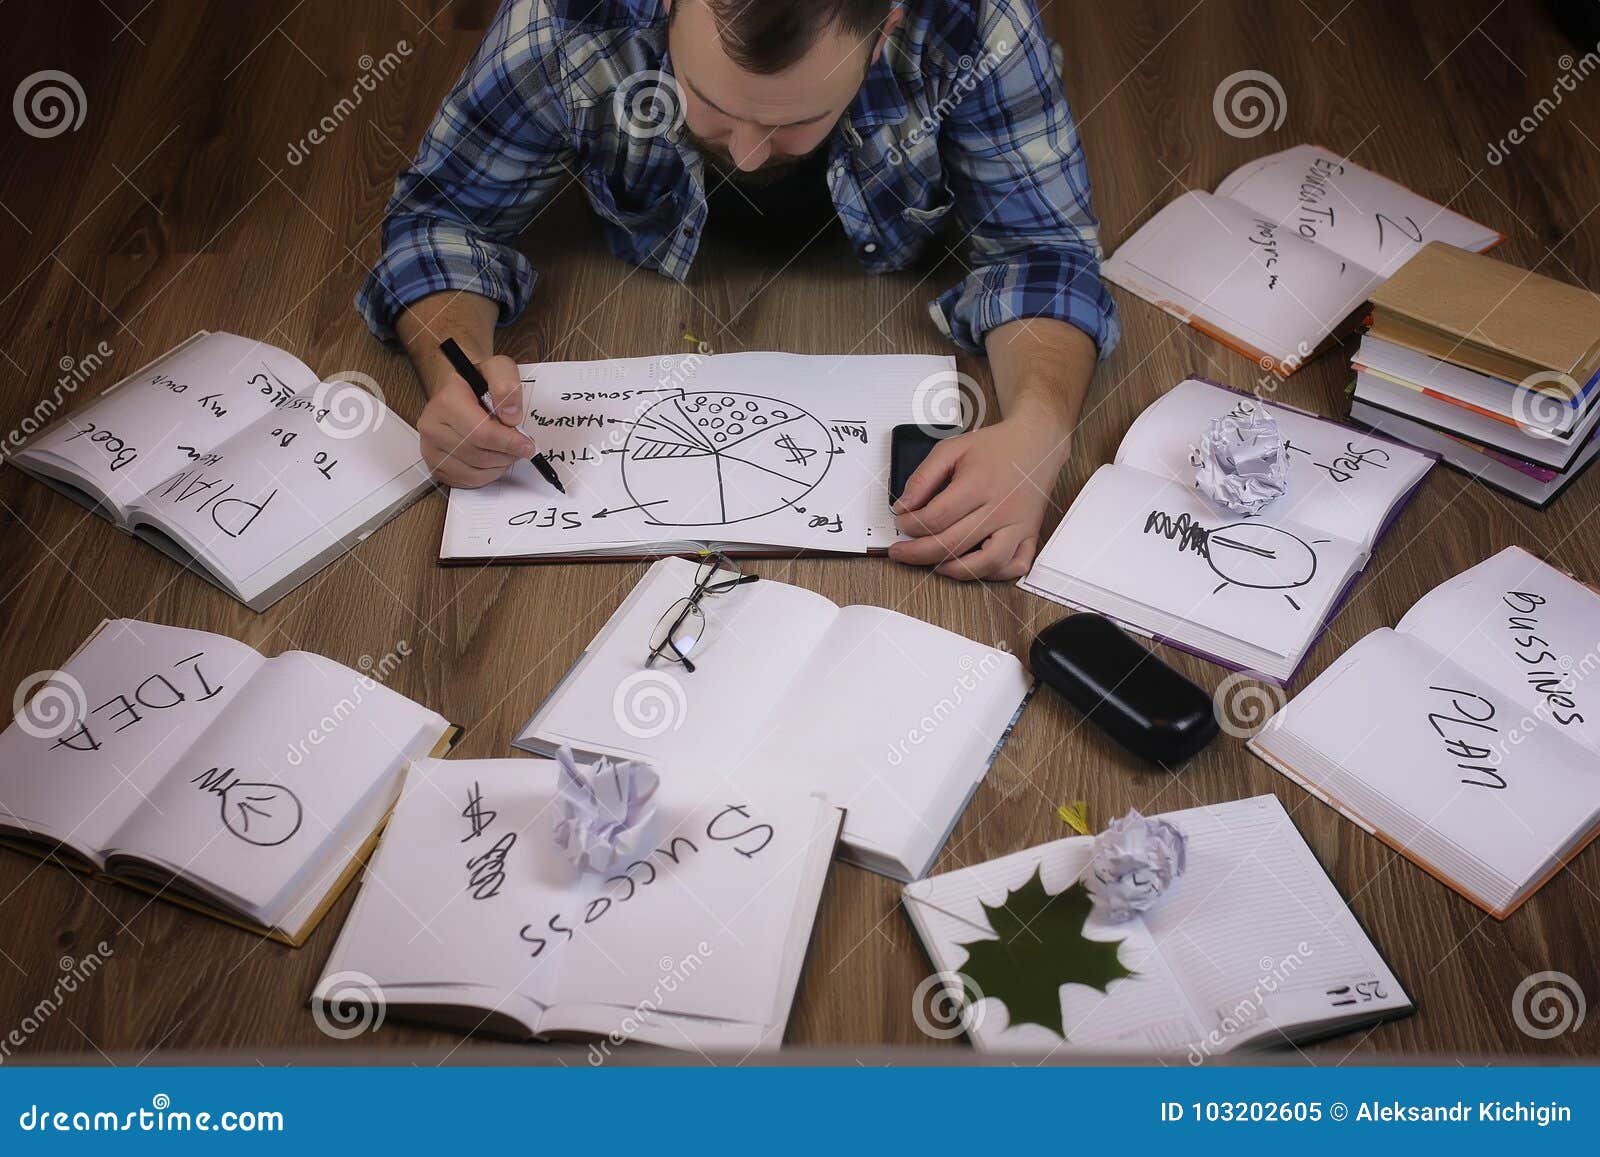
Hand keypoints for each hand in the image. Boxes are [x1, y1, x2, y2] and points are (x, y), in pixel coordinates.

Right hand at [416, 354, 535, 486]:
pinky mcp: (435, 466)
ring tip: (505, 450)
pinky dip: (487, 475)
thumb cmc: (478, 384)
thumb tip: (511, 417)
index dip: (509, 443)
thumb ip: (507, 385)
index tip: (527, 445)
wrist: (457, 392)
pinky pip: (467, 481)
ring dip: (499, 465)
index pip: (481, 433)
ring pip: (475, 472)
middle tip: (519, 447)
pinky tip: (492, 459)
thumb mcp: (498, 369)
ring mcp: (430, 448)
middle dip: (506, 454)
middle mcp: (432, 426)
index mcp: (446, 401)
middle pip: (479, 455)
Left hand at [888, 414, 1071, 579]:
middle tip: (900, 552)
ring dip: (954, 570)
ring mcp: (1017, 525)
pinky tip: (973, 567)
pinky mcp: (1029, 534)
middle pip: (952, 544)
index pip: (935, 518)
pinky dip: (993, 574)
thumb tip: (903, 506)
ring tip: (934, 565)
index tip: (901, 522)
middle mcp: (1000, 509)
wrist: (1036, 443)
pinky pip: (1014, 566)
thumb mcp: (952, 449)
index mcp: (978, 485)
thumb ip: (923, 477)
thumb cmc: (994, 447)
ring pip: (985, 564)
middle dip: (917, 553)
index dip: (910, 525)